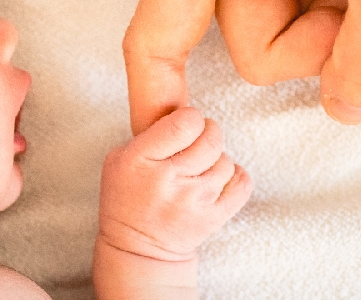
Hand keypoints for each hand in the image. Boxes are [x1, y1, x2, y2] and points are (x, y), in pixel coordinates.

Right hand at [97, 108, 251, 262]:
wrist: (138, 250)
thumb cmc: (128, 198)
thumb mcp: (119, 160)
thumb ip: (148, 133)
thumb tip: (184, 110)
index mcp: (141, 160)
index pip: (184, 123)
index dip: (192, 117)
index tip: (187, 124)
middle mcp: (169, 180)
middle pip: (211, 139)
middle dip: (209, 133)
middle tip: (199, 140)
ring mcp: (194, 201)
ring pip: (226, 161)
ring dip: (217, 160)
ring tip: (201, 169)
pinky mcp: (213, 218)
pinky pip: (241, 184)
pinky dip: (235, 178)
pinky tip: (219, 181)